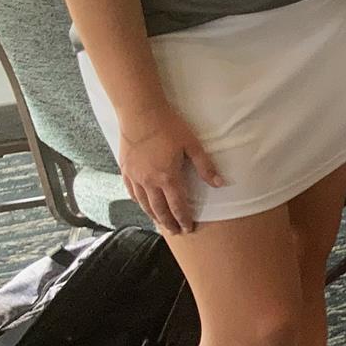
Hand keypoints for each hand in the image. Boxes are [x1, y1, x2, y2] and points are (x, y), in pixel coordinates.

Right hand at [116, 104, 223, 235]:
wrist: (140, 114)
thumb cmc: (169, 127)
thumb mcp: (192, 145)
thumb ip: (205, 166)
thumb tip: (219, 183)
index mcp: (168, 177)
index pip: (178, 205)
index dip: (184, 218)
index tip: (189, 228)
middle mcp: (149, 182)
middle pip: (160, 209)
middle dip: (169, 223)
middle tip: (176, 232)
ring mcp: (135, 177)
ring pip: (144, 204)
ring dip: (153, 216)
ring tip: (160, 224)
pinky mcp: (125, 170)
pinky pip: (132, 193)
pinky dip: (139, 202)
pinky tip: (142, 205)